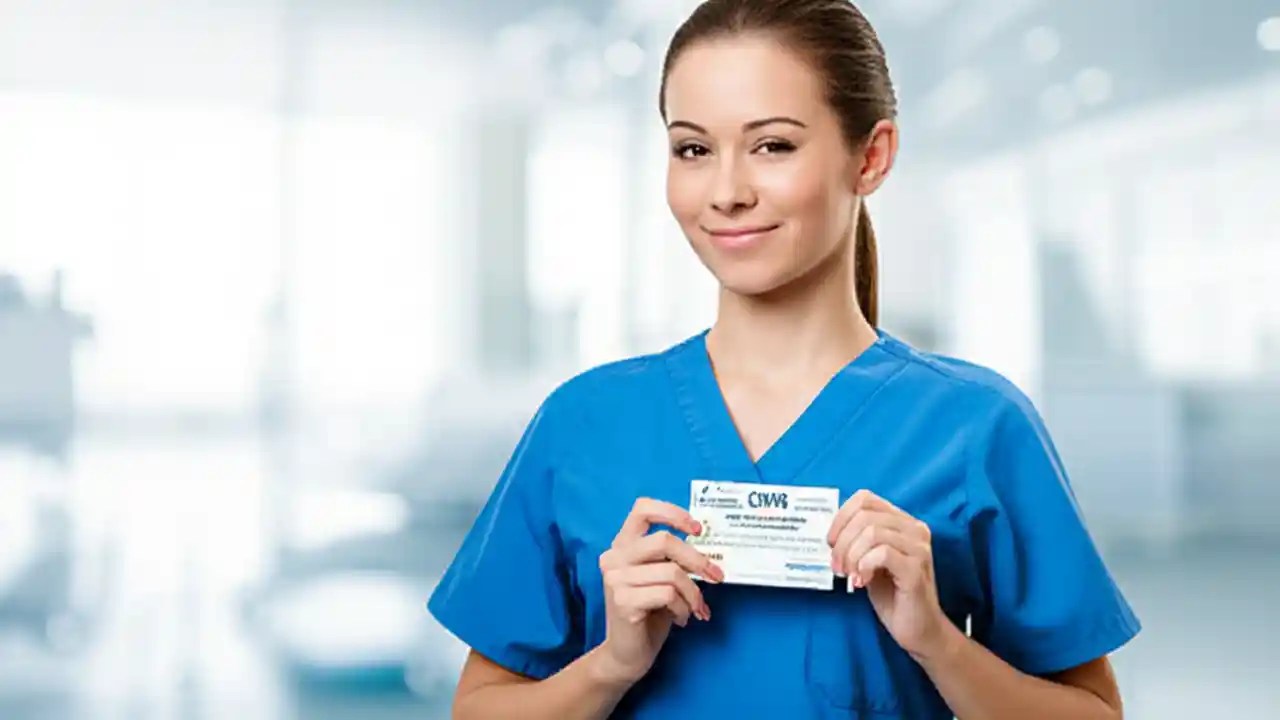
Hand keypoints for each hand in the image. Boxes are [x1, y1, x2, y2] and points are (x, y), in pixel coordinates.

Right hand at [595, 498, 724, 683]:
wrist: (626, 655)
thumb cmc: (649, 613)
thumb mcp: (660, 578)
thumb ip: (672, 559)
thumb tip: (708, 549)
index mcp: (622, 545)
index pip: (642, 509)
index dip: (672, 512)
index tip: (697, 529)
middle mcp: (614, 558)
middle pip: (664, 541)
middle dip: (697, 559)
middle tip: (716, 577)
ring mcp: (616, 580)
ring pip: (671, 572)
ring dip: (693, 593)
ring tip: (695, 608)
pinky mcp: (623, 602)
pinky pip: (668, 594)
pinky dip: (683, 608)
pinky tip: (681, 619)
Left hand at [827, 490, 952, 661]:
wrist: (918, 630)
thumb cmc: (892, 595)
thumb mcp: (868, 560)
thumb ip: (857, 540)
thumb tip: (831, 532)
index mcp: (903, 522)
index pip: (865, 499)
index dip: (841, 517)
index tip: (831, 542)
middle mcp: (915, 529)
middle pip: (865, 516)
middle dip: (842, 542)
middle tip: (838, 567)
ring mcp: (918, 548)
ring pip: (872, 532)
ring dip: (851, 555)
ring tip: (850, 575)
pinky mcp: (916, 569)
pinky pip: (882, 553)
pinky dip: (864, 566)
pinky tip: (863, 581)